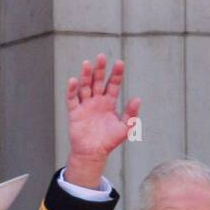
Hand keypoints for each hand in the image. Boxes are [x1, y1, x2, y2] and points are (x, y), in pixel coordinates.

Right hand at [64, 54, 140, 186]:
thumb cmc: (109, 141)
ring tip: (87, 63)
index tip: (120, 62)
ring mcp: (85, 105)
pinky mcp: (75, 112)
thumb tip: (138, 99)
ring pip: (85, 86)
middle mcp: (96, 100)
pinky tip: (73, 80)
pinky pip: (72, 99)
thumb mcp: (124, 128)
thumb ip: (132, 114)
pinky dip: (72, 89)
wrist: (93, 153)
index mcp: (109, 102)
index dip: (116, 74)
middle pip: (98, 81)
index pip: (113, 85)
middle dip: (100, 69)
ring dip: (85, 75)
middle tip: (102, 57)